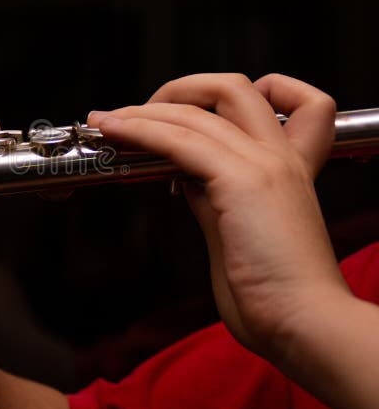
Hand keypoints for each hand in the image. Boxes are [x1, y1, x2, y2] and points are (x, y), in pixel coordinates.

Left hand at [87, 73, 346, 360]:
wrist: (302, 323)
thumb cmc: (273, 291)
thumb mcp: (237, 228)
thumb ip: (213, 194)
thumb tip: (182, 175)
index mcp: (289, 164)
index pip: (275, 98)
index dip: (224, 97)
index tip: (179, 118)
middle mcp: (279, 154)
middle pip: (231, 86)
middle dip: (177, 90)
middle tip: (136, 115)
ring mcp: (263, 163)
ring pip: (194, 112)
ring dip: (140, 112)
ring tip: (105, 122)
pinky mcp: (242, 181)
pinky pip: (179, 140)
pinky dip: (140, 130)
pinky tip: (113, 132)